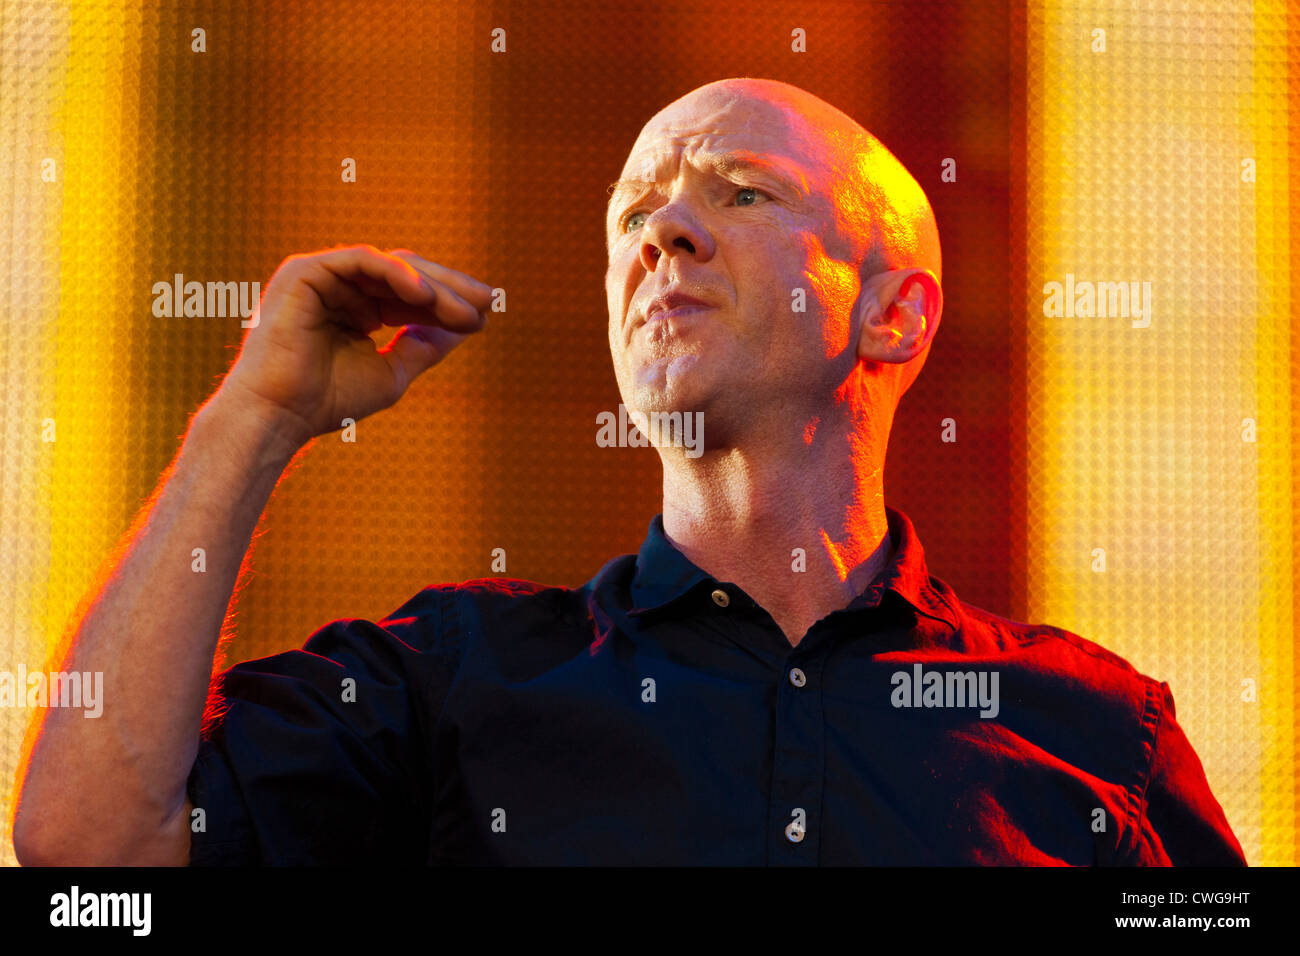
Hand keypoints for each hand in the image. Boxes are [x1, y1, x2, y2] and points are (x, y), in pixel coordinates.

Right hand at [215, 244, 490, 448]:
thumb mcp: (391, 371)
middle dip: (449, 288)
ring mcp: (320, 276)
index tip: (486, 315)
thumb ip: (423, 345)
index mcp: (354, 309)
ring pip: (389, 267)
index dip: (448, 303)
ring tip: (465, 309)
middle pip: (404, 275)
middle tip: (489, 301)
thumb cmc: (328, 401)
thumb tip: (464, 327)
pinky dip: (396, 274)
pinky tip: (426, 295)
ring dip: (432, 286)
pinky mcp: (306, 271)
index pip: (409, 296)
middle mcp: (337, 288)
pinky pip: (362, 261)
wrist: (278, 416)